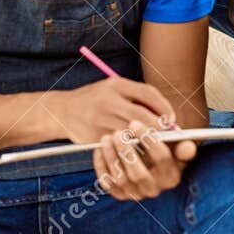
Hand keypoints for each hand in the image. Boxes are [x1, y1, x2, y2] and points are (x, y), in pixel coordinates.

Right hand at [47, 77, 174, 142]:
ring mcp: (100, 119)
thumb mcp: (114, 89)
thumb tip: (168, 115)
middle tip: (166, 134)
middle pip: (143, 117)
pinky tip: (136, 148)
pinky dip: (131, 147)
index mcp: (116, 84)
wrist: (62, 111)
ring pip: (133, 133)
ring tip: (153, 142)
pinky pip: (120, 144)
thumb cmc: (96, 100)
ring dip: (146, 140)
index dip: (165, 107)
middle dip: (159, 128)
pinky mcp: (95, 136)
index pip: (148, 94)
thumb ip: (139, 97)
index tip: (172, 119)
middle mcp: (108, 100)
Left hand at [93, 120, 195, 200]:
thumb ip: (183, 146)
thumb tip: (189, 146)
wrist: (150, 165)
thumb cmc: (165, 152)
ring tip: (106, 138)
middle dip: (126, 151)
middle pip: (138, 173)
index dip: (149, 140)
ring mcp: (136, 194)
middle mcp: (154, 189)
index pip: (162, 159)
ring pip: (121, 178)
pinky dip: (101, 166)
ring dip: (111, 157)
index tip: (135, 123)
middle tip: (118, 133)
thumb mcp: (176, 149)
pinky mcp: (120, 195)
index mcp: (171, 178)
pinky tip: (100, 149)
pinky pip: (107, 183)